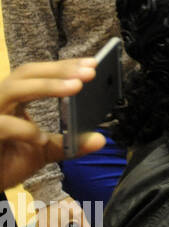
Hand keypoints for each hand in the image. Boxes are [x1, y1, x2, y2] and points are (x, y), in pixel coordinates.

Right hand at [0, 58, 104, 191]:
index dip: (63, 67)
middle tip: (89, 72)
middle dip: (58, 70)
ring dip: (46, 85)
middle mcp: (1, 102)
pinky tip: (41, 139)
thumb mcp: (44, 151)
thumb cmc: (8, 162)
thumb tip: (101, 139)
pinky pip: (2, 125)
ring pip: (12, 89)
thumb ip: (69, 144)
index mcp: (15, 99)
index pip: (38, 74)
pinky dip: (24, 129)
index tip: (92, 64)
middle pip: (25, 73)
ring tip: (75, 87)